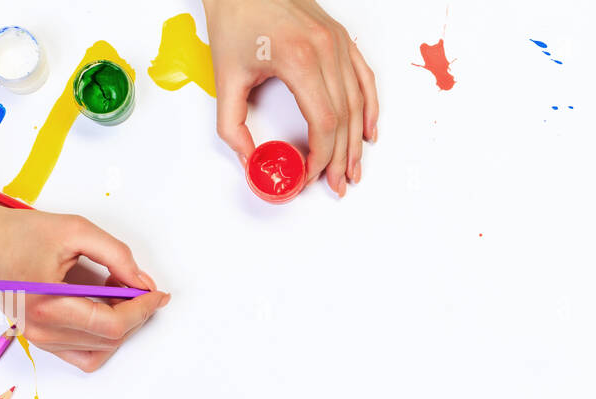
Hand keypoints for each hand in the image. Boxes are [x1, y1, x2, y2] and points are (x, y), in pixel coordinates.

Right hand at [0, 208, 169, 372]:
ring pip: (100, 349)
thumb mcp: (74, 231)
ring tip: (120, 294)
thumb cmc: (17, 233)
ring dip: (120, 325)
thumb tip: (142, 282)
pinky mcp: (40, 339)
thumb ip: (116, 256)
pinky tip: (105, 310)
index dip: (142, 309)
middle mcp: (41, 331)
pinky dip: (102, 338)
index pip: (112, 324)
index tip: (158, 293)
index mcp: (47, 306)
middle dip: (136, 315)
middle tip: (143, 289)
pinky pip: (83, 354)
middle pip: (110, 339)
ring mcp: (39, 339)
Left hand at [203, 0, 377, 195]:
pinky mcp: (340, 38)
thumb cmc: (235, 14)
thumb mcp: (225, 75)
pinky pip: (364, 79)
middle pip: (344, 118)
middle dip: (340, 159)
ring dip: (356, 141)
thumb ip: (232, 125)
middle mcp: (326, 50)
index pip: (324, 123)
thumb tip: (248, 159)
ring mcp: (337, 43)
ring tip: (353, 169)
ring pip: (357, 103)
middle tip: (337, 185)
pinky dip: (369, 108)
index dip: (321, 157)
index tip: (309, 176)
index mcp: (300, 59)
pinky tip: (368, 131)